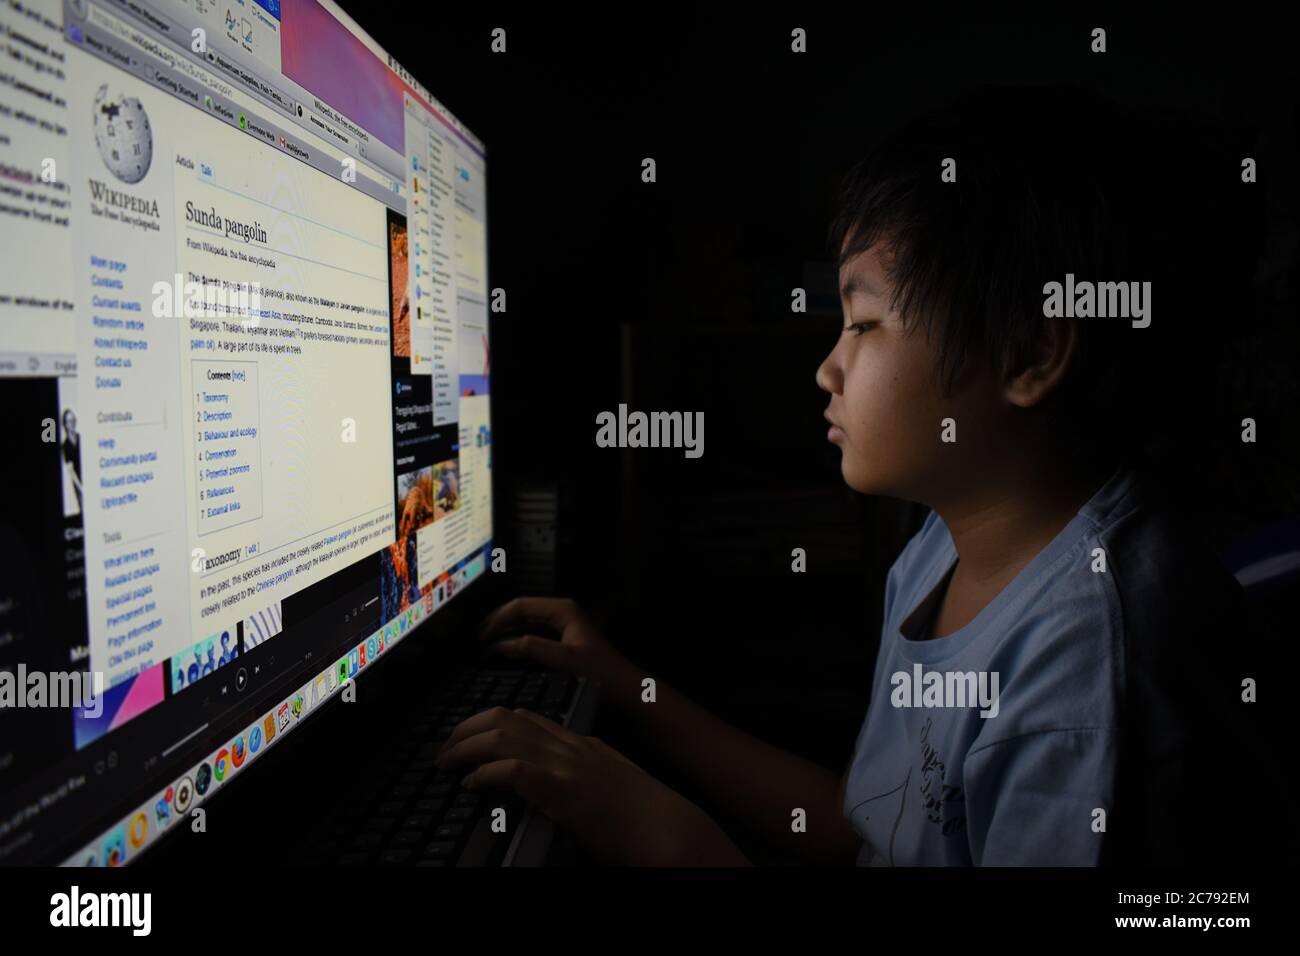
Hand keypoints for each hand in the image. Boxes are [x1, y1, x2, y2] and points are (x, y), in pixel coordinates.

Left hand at [435, 706, 748, 865]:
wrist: (670, 830)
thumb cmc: (646, 817)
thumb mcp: (610, 784)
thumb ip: (583, 774)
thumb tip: (552, 784)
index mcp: (582, 745)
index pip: (526, 718)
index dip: (488, 723)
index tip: (466, 737)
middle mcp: (571, 748)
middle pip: (507, 718)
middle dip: (467, 729)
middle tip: (444, 750)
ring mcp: (568, 766)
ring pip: (503, 736)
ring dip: (465, 748)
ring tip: (446, 763)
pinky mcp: (565, 792)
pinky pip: (514, 770)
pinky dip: (486, 772)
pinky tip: (471, 783)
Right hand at [479, 597, 636, 702]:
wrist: (626, 691)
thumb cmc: (604, 675)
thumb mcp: (565, 660)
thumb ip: (533, 649)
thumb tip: (502, 645)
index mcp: (563, 610)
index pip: (520, 605)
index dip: (497, 619)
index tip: (481, 635)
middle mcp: (562, 614)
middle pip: (520, 611)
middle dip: (498, 623)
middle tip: (477, 639)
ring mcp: (563, 627)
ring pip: (525, 623)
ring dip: (506, 632)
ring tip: (486, 645)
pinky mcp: (563, 642)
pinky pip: (533, 635)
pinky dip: (517, 642)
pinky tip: (507, 654)